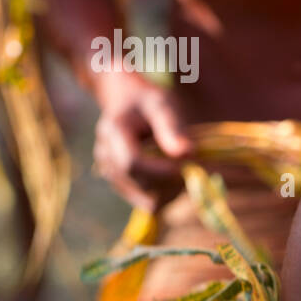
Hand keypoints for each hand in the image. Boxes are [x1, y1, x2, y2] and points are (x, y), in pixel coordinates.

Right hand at [93, 73, 192, 210]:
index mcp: (113, 132)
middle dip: (171, 181)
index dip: (164, 171)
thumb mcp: (162, 103)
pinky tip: (174, 176)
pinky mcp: (121, 184)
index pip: (133, 164)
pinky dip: (165, 194)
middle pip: (140, 185)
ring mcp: (111, 172)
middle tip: (193, 165)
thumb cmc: (146, 99)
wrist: (124, 101)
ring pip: (144, 199)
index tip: (190, 165)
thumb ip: (172, 127)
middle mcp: (106, 156)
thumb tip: (188, 154)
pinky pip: (146, 201)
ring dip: (170, 190)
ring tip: (183, 168)